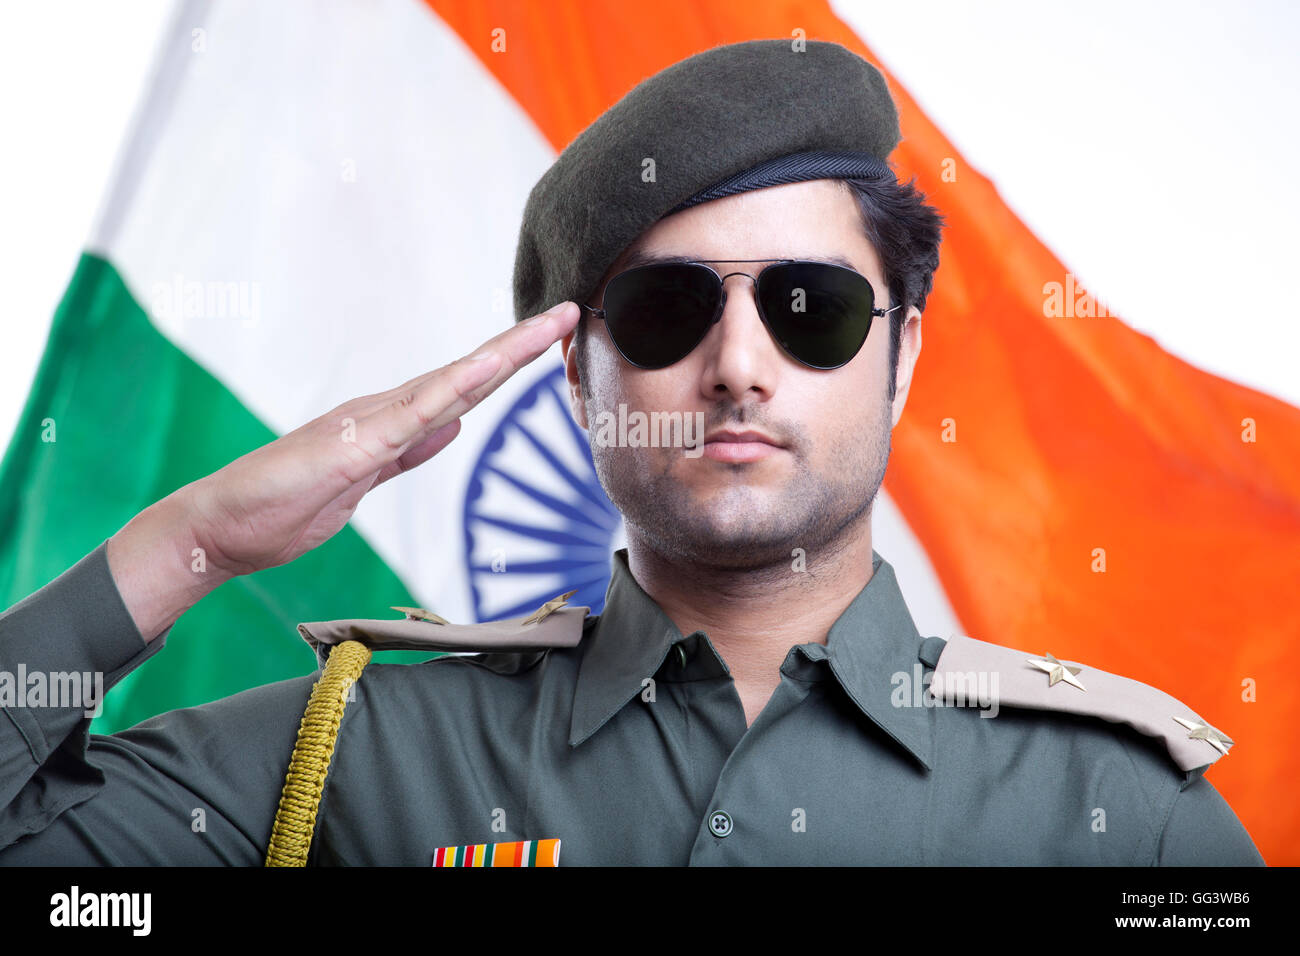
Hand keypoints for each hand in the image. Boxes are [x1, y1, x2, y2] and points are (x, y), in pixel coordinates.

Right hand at [107, 302, 577, 639]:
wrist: (220, 529)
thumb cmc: (281, 509)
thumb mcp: (363, 481)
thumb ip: (407, 451)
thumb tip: (454, 425)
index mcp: (390, 424)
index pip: (463, 391)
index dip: (509, 366)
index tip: (551, 341)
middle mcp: (384, 412)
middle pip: (468, 375)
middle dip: (522, 345)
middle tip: (569, 312)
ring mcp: (370, 424)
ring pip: (452, 382)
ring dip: (504, 354)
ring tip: (551, 323)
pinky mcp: (355, 446)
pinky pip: (415, 413)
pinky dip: (456, 386)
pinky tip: (489, 366)